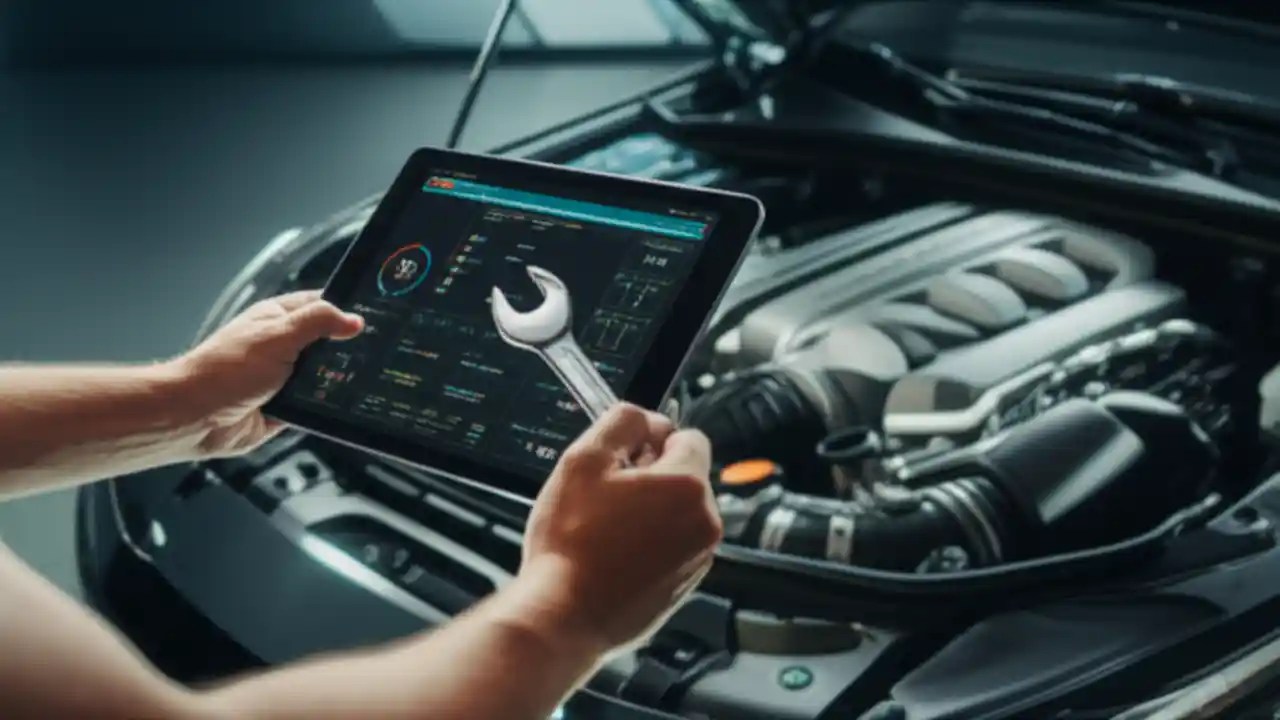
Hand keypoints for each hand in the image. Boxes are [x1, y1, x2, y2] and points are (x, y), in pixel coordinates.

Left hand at [173, 290, 363, 457]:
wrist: (195, 417)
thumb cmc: (224, 370)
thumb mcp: (278, 336)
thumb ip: (318, 322)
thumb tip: (354, 319)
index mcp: (279, 319)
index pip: (322, 305)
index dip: (347, 309)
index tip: (374, 316)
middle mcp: (282, 345)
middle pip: (328, 343)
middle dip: (347, 350)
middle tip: (371, 354)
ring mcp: (283, 377)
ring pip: (325, 376)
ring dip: (336, 381)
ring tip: (357, 381)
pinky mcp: (285, 406)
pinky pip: (316, 405)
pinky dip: (325, 407)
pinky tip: (337, 406)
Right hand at [514, 404, 722, 654]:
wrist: (564, 616)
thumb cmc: (570, 544)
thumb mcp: (583, 460)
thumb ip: (621, 422)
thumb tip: (644, 418)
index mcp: (688, 486)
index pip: (688, 436)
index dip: (651, 440)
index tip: (622, 457)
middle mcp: (705, 522)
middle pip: (684, 476)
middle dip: (649, 478)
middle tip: (605, 496)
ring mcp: (698, 558)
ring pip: (676, 513)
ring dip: (648, 512)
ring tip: (604, 531)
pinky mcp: (685, 586)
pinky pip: (671, 547)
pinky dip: (648, 545)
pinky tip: (612, 556)